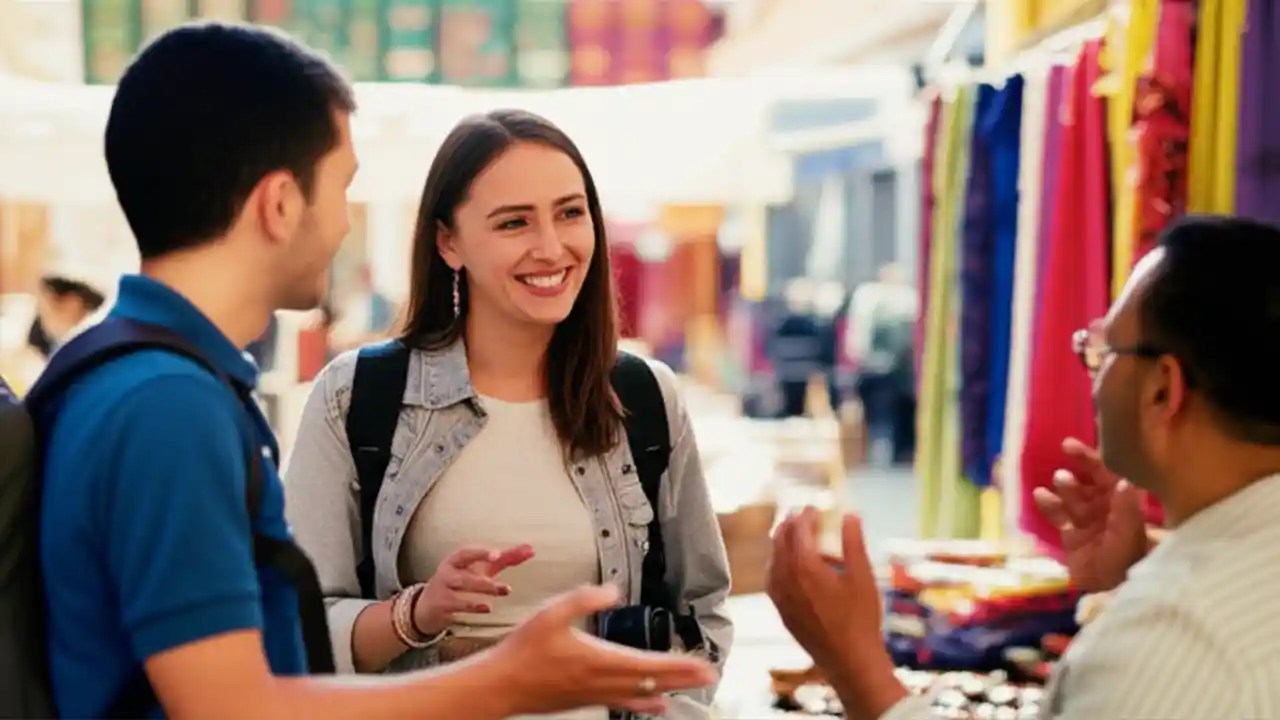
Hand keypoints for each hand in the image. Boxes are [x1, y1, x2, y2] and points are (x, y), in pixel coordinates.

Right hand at [414, 544, 534, 635]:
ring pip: (463, 588)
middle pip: (465, 571)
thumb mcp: (479, 569)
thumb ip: (504, 559)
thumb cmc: (460, 582)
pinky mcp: (443, 607)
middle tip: (505, 581)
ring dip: (483, 590)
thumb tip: (531, 549)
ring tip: (504, 591)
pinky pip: (458, 606)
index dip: (482, 553)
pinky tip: (487, 608)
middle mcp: (448, 573)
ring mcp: (444, 590)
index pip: (467, 552)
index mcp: (456, 560)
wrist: (428, 606)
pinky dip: (472, 607)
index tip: (498, 554)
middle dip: (484, 575)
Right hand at [492, 585, 716, 716]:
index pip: (649, 664)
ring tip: (691, 687)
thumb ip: (584, 598)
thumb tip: (613, 591)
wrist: (501, 685)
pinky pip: (623, 702)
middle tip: (710, 675)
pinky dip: (644, 702)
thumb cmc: (523, 650)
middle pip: (652, 681)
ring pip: (640, 693)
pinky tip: (655, 704)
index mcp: (598, 659)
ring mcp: (594, 694)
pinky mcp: (585, 700)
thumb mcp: (551, 613)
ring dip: (668, 689)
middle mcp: (601, 682)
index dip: (678, 665)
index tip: (702, 664)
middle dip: (683, 678)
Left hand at [766, 508, 905, 719]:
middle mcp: (786, 579)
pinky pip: (773, 579)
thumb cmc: (860, 619)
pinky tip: (792, 568)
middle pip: (780, 541)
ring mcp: (781, 597)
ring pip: (774, 560)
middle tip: (799, 516)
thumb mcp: (862, 576)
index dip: (805, 515)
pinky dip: (779, 565)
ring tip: (797, 539)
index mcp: (805, 566)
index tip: (813, 507)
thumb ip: (853, 543)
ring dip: (782, 545)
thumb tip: (850, 515)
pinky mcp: (782, 611)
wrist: (849, 661)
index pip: (799, 530)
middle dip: (789, 525)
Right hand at [1033, 438, 1147, 592]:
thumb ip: (1126, 509)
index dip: (1095, 459)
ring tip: (1061, 480)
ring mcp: (1086, 522)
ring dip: (1066, 486)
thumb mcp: (1129, 535)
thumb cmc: (1127, 561)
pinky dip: (1049, 505)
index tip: (1076, 446)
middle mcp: (1104, 508)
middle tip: (1067, 449)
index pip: (1109, 474)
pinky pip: (1057, 516)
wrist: (1112, 593)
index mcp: (1122, 504)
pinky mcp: (1071, 537)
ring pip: (1072, 497)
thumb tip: (1124, 480)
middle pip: (1089, 481)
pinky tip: (1041, 495)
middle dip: (1080, 465)